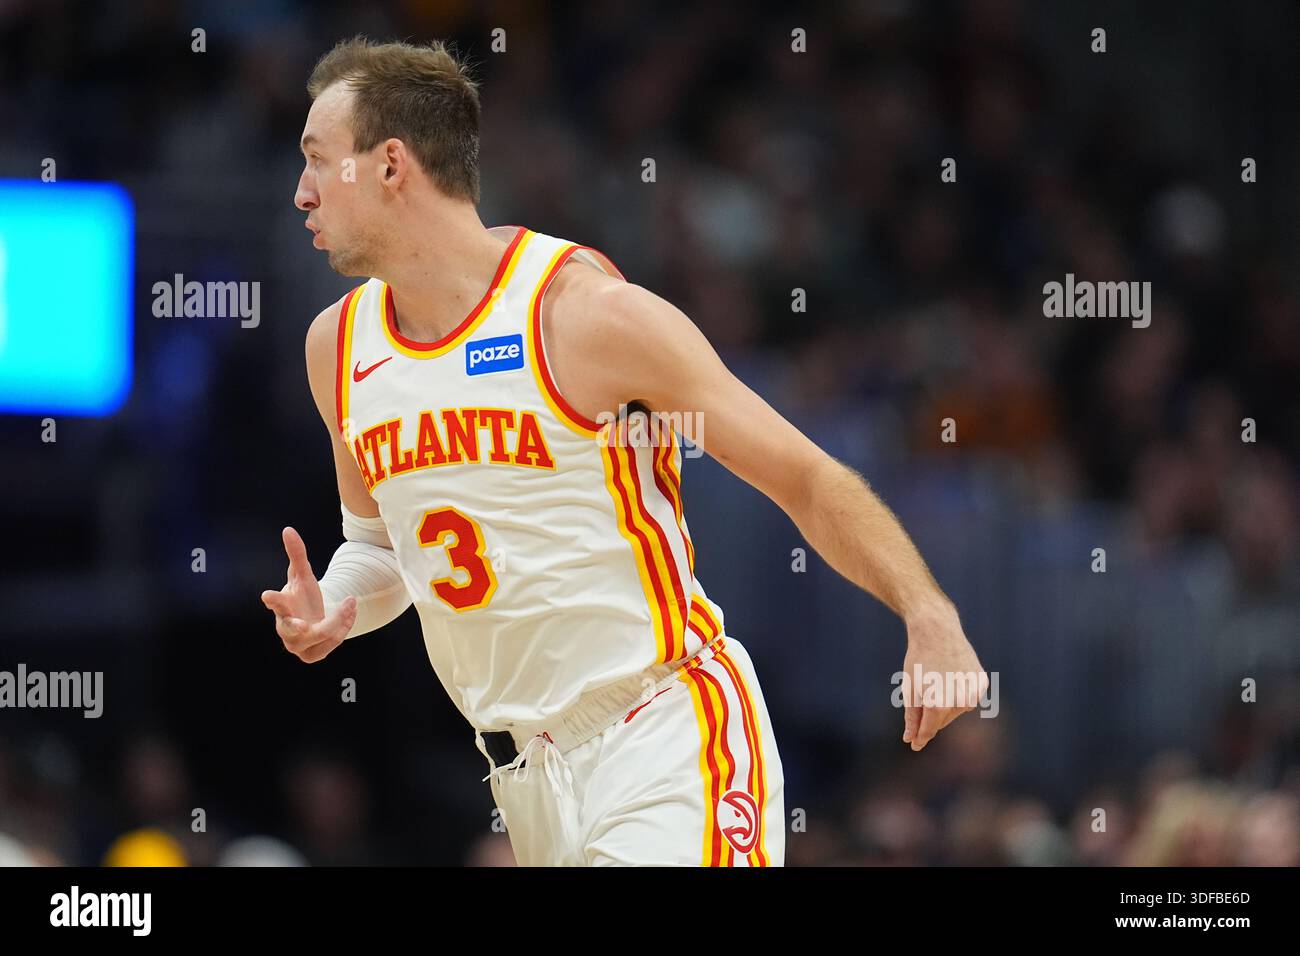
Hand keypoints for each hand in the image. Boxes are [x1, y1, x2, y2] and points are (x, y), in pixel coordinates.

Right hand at [261, 526, 356, 662]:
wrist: (310, 619)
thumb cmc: (302, 596)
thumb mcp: (302, 574)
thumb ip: (296, 553)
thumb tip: (288, 529)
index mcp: (281, 605)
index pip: (273, 602)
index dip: (271, 600)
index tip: (266, 595)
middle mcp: (285, 627)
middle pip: (290, 629)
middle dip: (300, 627)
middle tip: (307, 625)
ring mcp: (296, 644)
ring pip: (319, 636)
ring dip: (338, 620)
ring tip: (350, 604)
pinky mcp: (310, 655)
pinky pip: (331, 644)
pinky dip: (343, 629)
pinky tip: (348, 617)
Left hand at [899, 599, 986, 751]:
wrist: (937, 630)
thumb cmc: (918, 659)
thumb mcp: (910, 689)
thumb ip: (912, 717)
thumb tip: (911, 739)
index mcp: (938, 704)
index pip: (929, 729)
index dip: (920, 738)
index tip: (914, 745)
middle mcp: (959, 701)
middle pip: (942, 720)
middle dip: (931, 714)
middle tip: (923, 692)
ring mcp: (973, 692)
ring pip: (956, 710)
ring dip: (946, 703)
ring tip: (937, 679)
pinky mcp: (981, 683)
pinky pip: (968, 697)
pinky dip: (959, 692)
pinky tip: (951, 675)